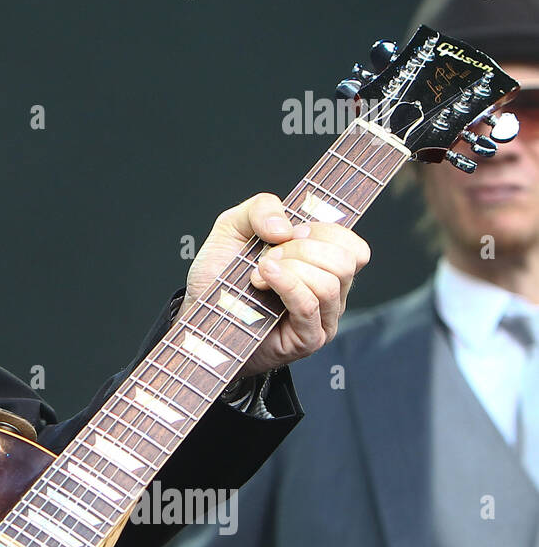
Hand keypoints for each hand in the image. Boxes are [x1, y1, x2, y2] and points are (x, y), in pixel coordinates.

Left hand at [180, 193, 369, 376]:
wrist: (196, 311)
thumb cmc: (219, 273)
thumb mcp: (234, 226)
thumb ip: (261, 207)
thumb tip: (287, 228)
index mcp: (322, 263)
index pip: (351, 245)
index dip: (321, 231)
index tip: (285, 235)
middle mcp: (329, 290)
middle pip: (345, 260)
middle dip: (301, 250)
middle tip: (266, 258)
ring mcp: (321, 317)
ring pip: (330, 283)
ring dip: (289, 269)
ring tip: (257, 274)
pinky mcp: (307, 338)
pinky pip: (309, 305)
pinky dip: (287, 285)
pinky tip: (263, 279)